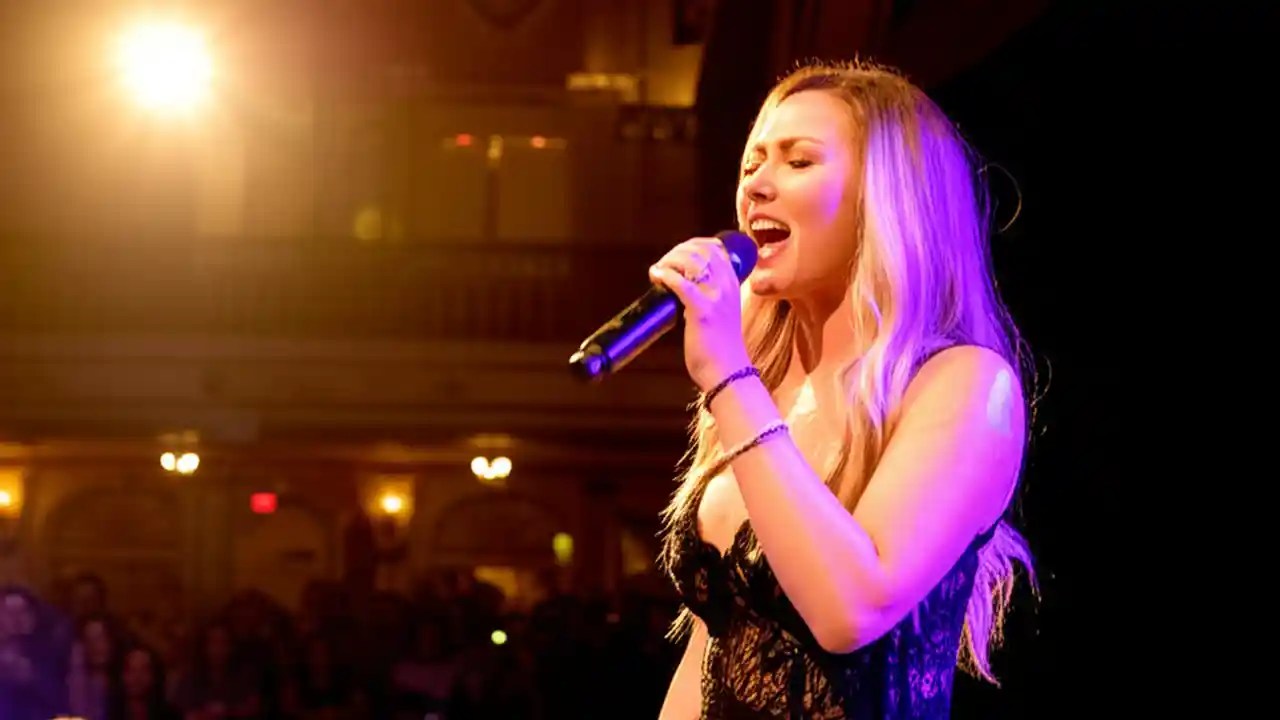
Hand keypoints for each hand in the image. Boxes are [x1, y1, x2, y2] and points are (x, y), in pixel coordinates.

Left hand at [648, 237, 751, 390]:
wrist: (728, 373)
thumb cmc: (720, 347)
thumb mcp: (721, 312)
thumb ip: (709, 296)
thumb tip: (684, 286)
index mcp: (732, 284)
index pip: (716, 249)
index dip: (693, 245)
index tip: (677, 254)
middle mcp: (727, 286)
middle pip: (702, 250)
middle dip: (677, 251)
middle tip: (663, 264)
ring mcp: (716, 297)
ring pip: (692, 260)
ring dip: (670, 260)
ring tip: (658, 270)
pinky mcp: (703, 310)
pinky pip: (681, 284)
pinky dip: (665, 275)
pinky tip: (656, 275)